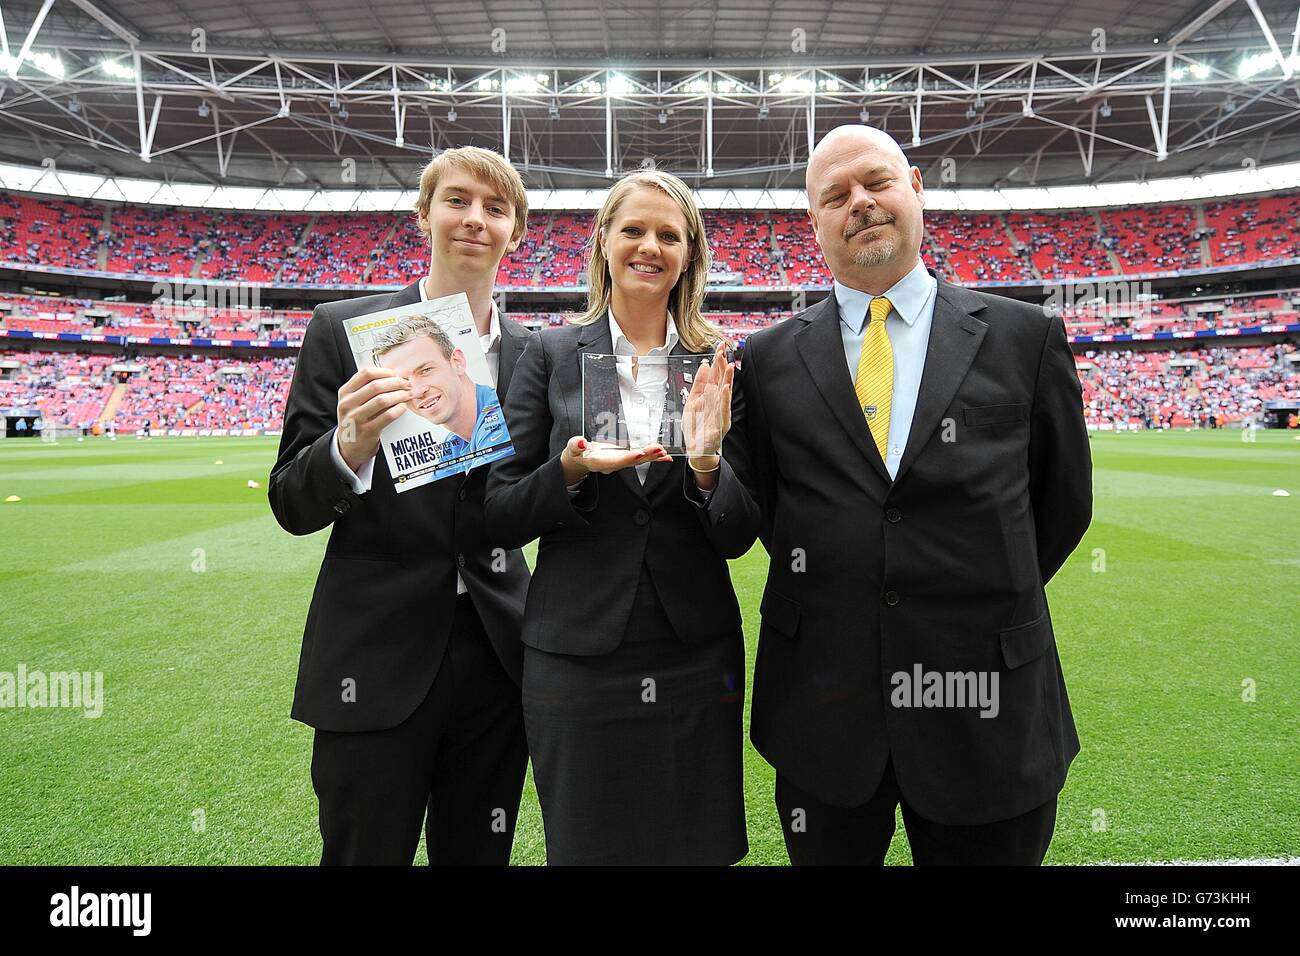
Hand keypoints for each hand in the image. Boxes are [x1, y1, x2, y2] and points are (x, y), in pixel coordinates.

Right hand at [337, 367, 410, 471]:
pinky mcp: (366, 431)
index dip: (384, 372)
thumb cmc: (357, 420)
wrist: (349, 447)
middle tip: (407, 385)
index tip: (395, 374)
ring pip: (382, 400)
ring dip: (399, 395)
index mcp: (345, 393)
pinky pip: (387, 416)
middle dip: (396, 383)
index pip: (366, 374)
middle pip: (376, 386)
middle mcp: (347, 404)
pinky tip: (403, 407)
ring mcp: (356, 419)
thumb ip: (367, 389)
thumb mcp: (354, 402)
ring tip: (407, 395)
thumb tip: (394, 376)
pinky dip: (398, 409)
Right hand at [560, 435, 670, 483]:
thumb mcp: (572, 448)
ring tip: (664, 452)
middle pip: (631, 461)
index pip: (616, 461)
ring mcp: (621, 462)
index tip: (639, 453)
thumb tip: (582, 442)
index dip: (628, 458)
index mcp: (600, 462)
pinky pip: (642, 459)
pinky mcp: (626, 458)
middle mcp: (613, 464)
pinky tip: (666, 457)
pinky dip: (655, 458)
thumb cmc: (577, 452)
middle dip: (646, 456)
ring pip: (639, 461)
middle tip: (659, 449)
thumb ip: (575, 445)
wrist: (581, 459)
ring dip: (652, 457)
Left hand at [682, 342, 733, 470]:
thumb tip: (704, 365)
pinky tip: (725, 389)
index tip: (720, 346)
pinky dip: (724, 399)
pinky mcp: (720, 424)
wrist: (697, 449)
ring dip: (727, 379)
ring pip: (724, 393)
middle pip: (721, 381)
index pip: (716, 375)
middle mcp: (718, 403)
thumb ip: (698, 384)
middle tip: (724, 350)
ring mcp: (720, 413)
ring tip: (729, 366)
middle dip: (723, 365)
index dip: (718, 361)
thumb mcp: (692, 401)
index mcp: (711, 397)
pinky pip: (722, 410)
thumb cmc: (696, 426)